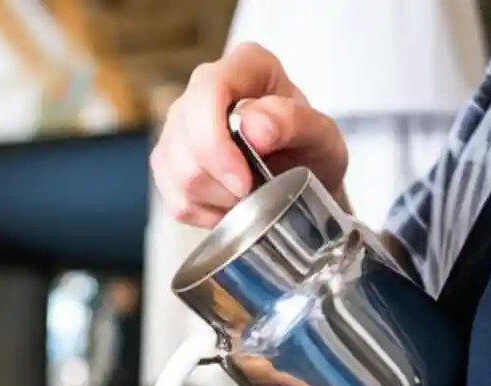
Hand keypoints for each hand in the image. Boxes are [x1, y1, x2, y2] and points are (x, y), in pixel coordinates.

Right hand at [152, 42, 348, 227]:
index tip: (244, 180)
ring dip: (216, 200)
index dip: (216, 141)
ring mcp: (179, 125)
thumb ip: (295, 123)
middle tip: (255, 191)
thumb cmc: (311, 153)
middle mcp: (203, 89)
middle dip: (220, 181)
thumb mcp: (323, 137)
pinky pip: (174, 199)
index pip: (208, 89)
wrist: (303, 182)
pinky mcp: (167, 162)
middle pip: (185, 141)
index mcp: (246, 67)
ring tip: (246, 197)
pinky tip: (229, 205)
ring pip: (177, 175)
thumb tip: (252, 125)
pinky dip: (205, 214)